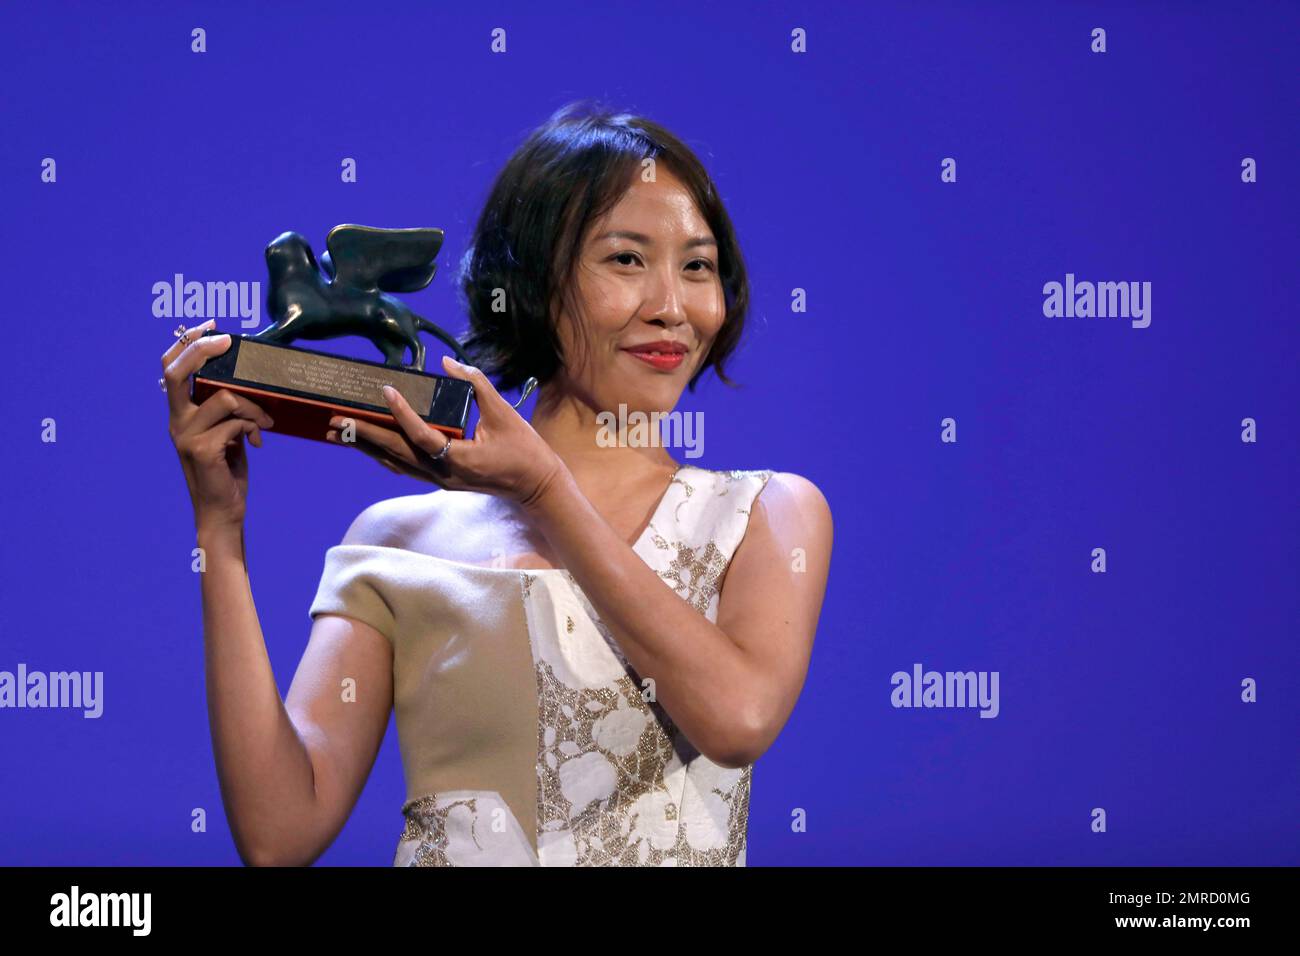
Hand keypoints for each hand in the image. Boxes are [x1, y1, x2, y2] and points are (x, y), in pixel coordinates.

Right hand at [162, 320, 274, 530]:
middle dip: (203, 349)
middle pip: (179, 372)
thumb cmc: (226, 472)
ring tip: (264, 422)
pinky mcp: (203, 451)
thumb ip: (225, 410)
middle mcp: (176, 422)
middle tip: (229, 341)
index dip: (187, 344)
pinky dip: (254, 428)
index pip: (170, 369)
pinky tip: (258, 443)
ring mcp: (186, 436)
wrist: (222, 512)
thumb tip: (246, 381)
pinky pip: (237, 423)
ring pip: (225, 398)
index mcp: (179, 414)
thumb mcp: (225, 434)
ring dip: (253, 407)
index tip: (212, 326)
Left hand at [324, 355, 562, 507]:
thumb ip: (476, 385)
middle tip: (335, 421)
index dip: (402, 414)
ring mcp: (440, 480)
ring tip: (340, 433)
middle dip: (364, 436)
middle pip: (396, 453)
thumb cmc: (524, 450)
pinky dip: (385, 454)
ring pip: (395, 463)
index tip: (386, 391)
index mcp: (461, 459)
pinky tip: (369, 444)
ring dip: (367, 447)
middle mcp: (444, 474)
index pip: (423, 436)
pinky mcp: (441, 479)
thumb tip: (449, 362)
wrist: (536, 485)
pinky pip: (405, 466)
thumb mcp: (504, 413)